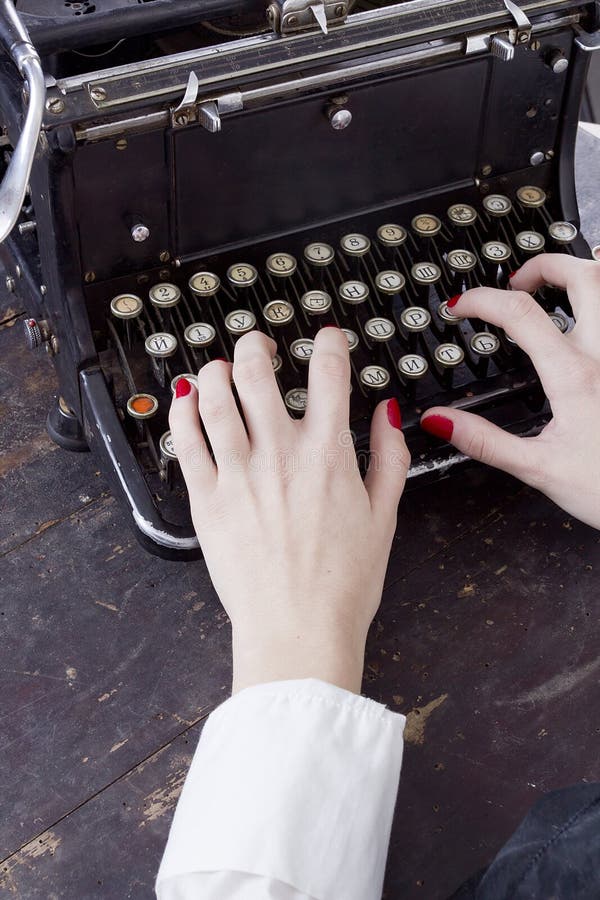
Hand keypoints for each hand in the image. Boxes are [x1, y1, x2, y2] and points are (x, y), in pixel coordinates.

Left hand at [169, 328, 409, 692]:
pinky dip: (184, 410)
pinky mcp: (206, 500)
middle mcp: (280, 455)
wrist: (298, 631)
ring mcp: (239, 475)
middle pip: (258, 372)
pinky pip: (186, 440)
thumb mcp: (384, 517)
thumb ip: (390, 457)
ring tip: (220, 368)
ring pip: (215, 397)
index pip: (329, 373)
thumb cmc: (341, 584)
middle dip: (256, 345)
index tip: (326, 338)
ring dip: (216, 370)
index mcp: (328, 455)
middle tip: (259, 345)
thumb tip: (389, 414)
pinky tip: (188, 401)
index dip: (328, 343)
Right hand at [421, 254, 599, 528]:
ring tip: (557, 285)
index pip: (520, 313)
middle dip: (543, 265)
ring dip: (583, 272)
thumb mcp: (538, 469)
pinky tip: (594, 311)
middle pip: (581, 276)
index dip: (482, 300)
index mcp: (574, 376)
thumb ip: (485, 441)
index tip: (461, 307)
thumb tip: (441, 421)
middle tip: (516, 281)